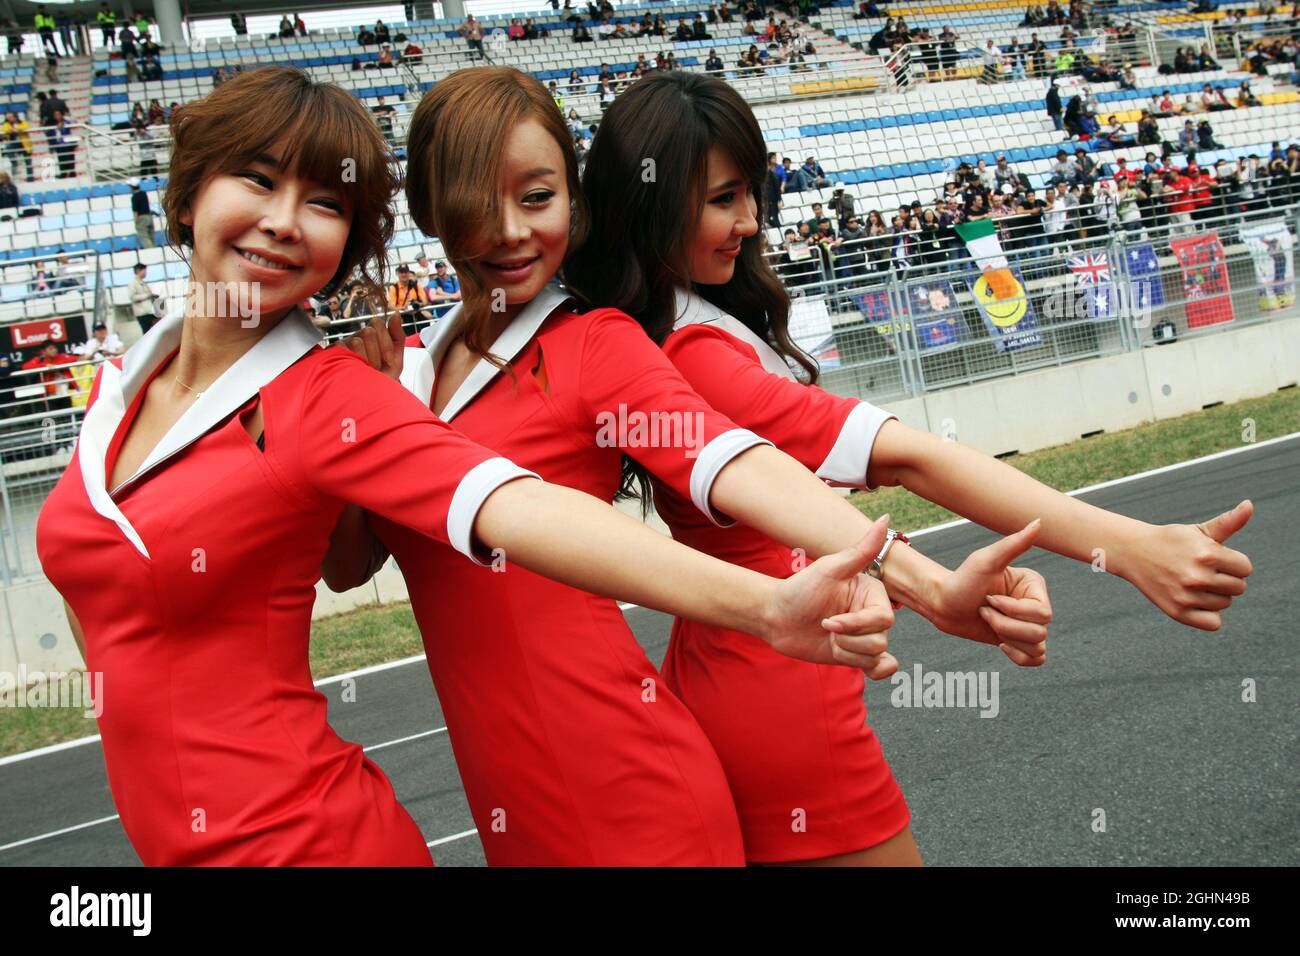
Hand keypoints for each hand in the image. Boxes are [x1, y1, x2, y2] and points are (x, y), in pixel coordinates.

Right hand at [338, 311, 404, 380]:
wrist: (369, 400)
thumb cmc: (381, 381)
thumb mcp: (395, 361)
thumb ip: (397, 336)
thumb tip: (395, 314)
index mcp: (373, 337)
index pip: (377, 324)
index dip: (385, 343)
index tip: (388, 361)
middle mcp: (357, 338)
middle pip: (368, 331)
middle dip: (376, 354)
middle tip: (376, 369)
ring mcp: (344, 345)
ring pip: (357, 341)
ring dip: (365, 361)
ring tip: (366, 372)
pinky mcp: (332, 354)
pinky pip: (343, 349)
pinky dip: (353, 364)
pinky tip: (354, 372)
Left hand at [761, 514, 897, 677]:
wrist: (777, 616)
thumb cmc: (800, 589)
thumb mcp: (830, 569)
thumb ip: (861, 550)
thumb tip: (886, 518)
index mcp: (872, 594)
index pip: (883, 619)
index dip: (856, 625)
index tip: (829, 621)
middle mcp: (872, 614)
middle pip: (880, 639)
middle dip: (848, 639)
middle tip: (824, 626)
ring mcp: (864, 635)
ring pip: (874, 654)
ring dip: (845, 651)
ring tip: (827, 637)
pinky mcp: (855, 654)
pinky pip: (881, 667)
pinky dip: (878, 670)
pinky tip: (871, 668)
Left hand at [924, 520, 1050, 665]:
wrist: (943, 603)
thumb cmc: (962, 579)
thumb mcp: (985, 561)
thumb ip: (1013, 543)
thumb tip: (1039, 521)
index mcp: (1034, 585)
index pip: (1043, 613)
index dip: (1014, 611)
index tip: (990, 600)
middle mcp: (1036, 604)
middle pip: (1040, 632)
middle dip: (1006, 626)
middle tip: (984, 612)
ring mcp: (1028, 623)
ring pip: (1037, 646)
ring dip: (1006, 637)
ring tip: (988, 622)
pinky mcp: (1020, 641)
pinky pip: (1036, 659)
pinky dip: (1019, 657)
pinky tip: (1000, 645)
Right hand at [1117, 500, 1252, 630]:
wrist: (1134, 552)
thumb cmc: (1172, 540)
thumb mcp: (1199, 530)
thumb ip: (1229, 522)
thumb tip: (1250, 505)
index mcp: (1207, 554)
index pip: (1245, 568)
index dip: (1233, 562)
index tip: (1217, 559)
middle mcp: (1197, 576)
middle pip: (1238, 587)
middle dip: (1226, 578)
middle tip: (1204, 570)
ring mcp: (1186, 596)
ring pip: (1225, 603)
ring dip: (1216, 595)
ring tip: (1195, 582)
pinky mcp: (1178, 612)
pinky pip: (1213, 623)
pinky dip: (1209, 615)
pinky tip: (1197, 600)